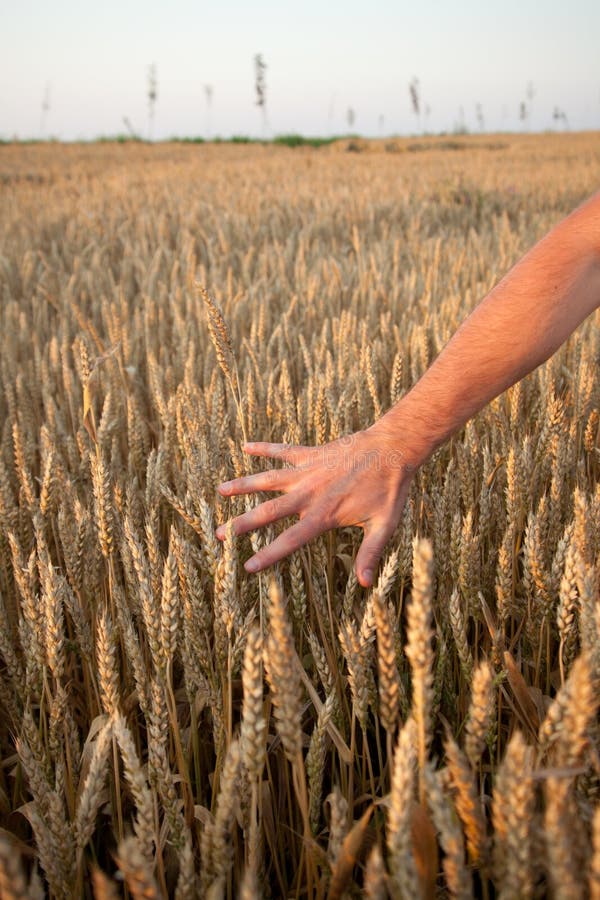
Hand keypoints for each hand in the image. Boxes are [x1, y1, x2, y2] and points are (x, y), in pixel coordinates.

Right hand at [215, 423, 419, 586]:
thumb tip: (365, 584)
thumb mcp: (384, 525)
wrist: (393, 448)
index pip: (290, 540)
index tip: (247, 567)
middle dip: (242, 523)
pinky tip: (246, 446)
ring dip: (244, 485)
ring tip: (220, 491)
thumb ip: (370, 553)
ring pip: (268, 479)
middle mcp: (309, 493)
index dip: (268, 554)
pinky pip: (283, 450)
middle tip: (219, 534)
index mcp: (324, 514)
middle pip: (269, 511)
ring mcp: (307, 471)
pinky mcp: (311, 453)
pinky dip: (264, 448)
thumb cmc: (390, 489)